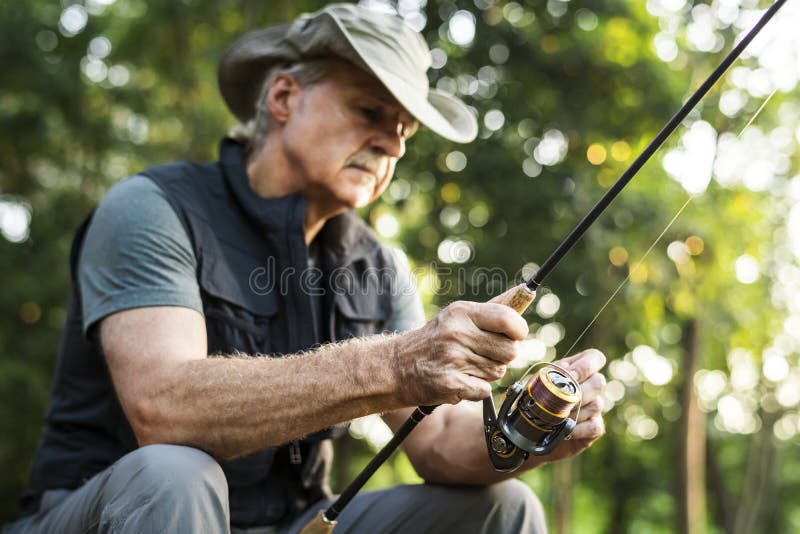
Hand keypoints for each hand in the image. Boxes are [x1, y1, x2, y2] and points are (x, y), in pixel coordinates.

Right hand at [392, 290, 528, 405]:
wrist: (396, 367)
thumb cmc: (434, 340)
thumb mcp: (456, 316)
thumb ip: (491, 308)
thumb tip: (522, 293)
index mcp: (461, 313)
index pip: (508, 319)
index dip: (519, 330)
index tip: (515, 335)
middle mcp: (457, 333)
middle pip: (510, 351)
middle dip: (501, 356)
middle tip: (482, 354)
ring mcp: (453, 359)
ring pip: (498, 372)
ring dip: (486, 373)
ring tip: (465, 366)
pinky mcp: (451, 384)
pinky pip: (485, 390)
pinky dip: (476, 389)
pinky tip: (459, 380)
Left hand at [536, 349, 606, 462]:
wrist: (530, 428)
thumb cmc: (535, 400)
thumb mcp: (538, 383)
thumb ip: (552, 373)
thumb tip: (569, 374)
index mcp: (577, 369)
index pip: (595, 357)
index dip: (587, 366)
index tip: (571, 376)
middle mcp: (590, 386)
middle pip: (599, 381)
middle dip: (580, 391)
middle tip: (562, 400)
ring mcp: (594, 407)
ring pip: (597, 404)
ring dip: (575, 412)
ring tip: (557, 418)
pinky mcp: (594, 427)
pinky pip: (595, 426)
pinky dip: (579, 428)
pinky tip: (566, 430)